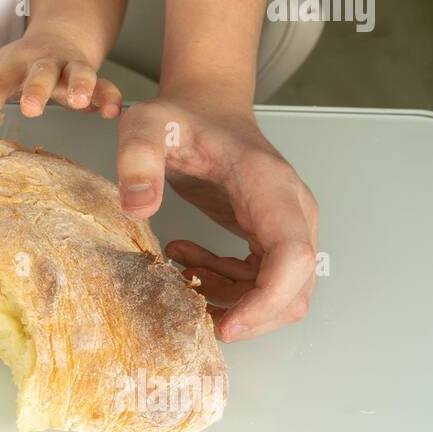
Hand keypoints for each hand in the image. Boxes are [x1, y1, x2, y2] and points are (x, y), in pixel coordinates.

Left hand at [0, 30, 121, 135]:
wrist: (65, 32)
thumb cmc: (22, 60)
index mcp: (14, 65)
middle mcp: (43, 65)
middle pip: (40, 74)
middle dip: (36, 90)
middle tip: (31, 109)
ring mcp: (71, 69)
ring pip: (79, 73)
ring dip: (81, 85)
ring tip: (79, 102)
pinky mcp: (95, 77)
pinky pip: (106, 85)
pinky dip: (111, 96)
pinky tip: (112, 111)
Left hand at [114, 88, 319, 341]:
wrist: (205, 106)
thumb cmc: (180, 116)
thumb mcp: (145, 126)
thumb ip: (138, 160)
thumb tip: (137, 208)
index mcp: (270, 185)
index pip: (292, 256)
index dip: (267, 300)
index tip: (226, 325)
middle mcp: (292, 209)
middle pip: (295, 288)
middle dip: (248, 316)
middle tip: (192, 312)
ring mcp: (288, 225)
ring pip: (282, 293)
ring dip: (232, 300)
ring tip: (181, 273)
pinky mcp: (272, 235)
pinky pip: (262, 281)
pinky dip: (227, 286)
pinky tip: (187, 259)